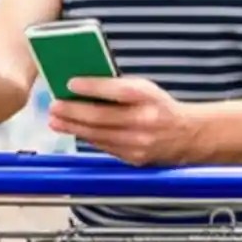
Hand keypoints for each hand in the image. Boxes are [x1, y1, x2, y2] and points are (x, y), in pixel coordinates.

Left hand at [47, 77, 202, 165]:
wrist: (187, 135)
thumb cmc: (160, 107)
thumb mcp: (145, 89)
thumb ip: (118, 87)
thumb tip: (83, 86)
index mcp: (148, 97)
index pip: (116, 91)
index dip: (92, 87)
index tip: (71, 83)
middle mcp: (144, 121)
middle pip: (101, 117)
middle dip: (73, 111)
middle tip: (55, 106)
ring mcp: (139, 143)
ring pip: (98, 135)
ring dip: (73, 127)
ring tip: (56, 120)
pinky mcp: (134, 157)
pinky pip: (104, 146)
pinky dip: (87, 137)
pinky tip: (74, 130)